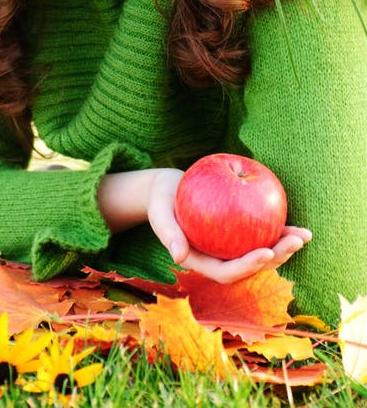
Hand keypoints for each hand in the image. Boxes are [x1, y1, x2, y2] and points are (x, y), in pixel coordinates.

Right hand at [147, 169, 311, 283]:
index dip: (249, 266)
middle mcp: (220, 260)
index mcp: (203, 262)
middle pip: (252, 266)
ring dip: (284, 247)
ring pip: (262, 252)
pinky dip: (277, 228)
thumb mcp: (159, 216)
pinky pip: (259, 233)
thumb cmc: (161, 203)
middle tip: (296, 241)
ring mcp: (230, 248)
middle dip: (277, 257)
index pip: (229, 272)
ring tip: (305, 234)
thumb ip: (168, 234)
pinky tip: (293, 220)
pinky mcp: (237, 233)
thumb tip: (178, 257)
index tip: (267, 252)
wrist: (166, 192)